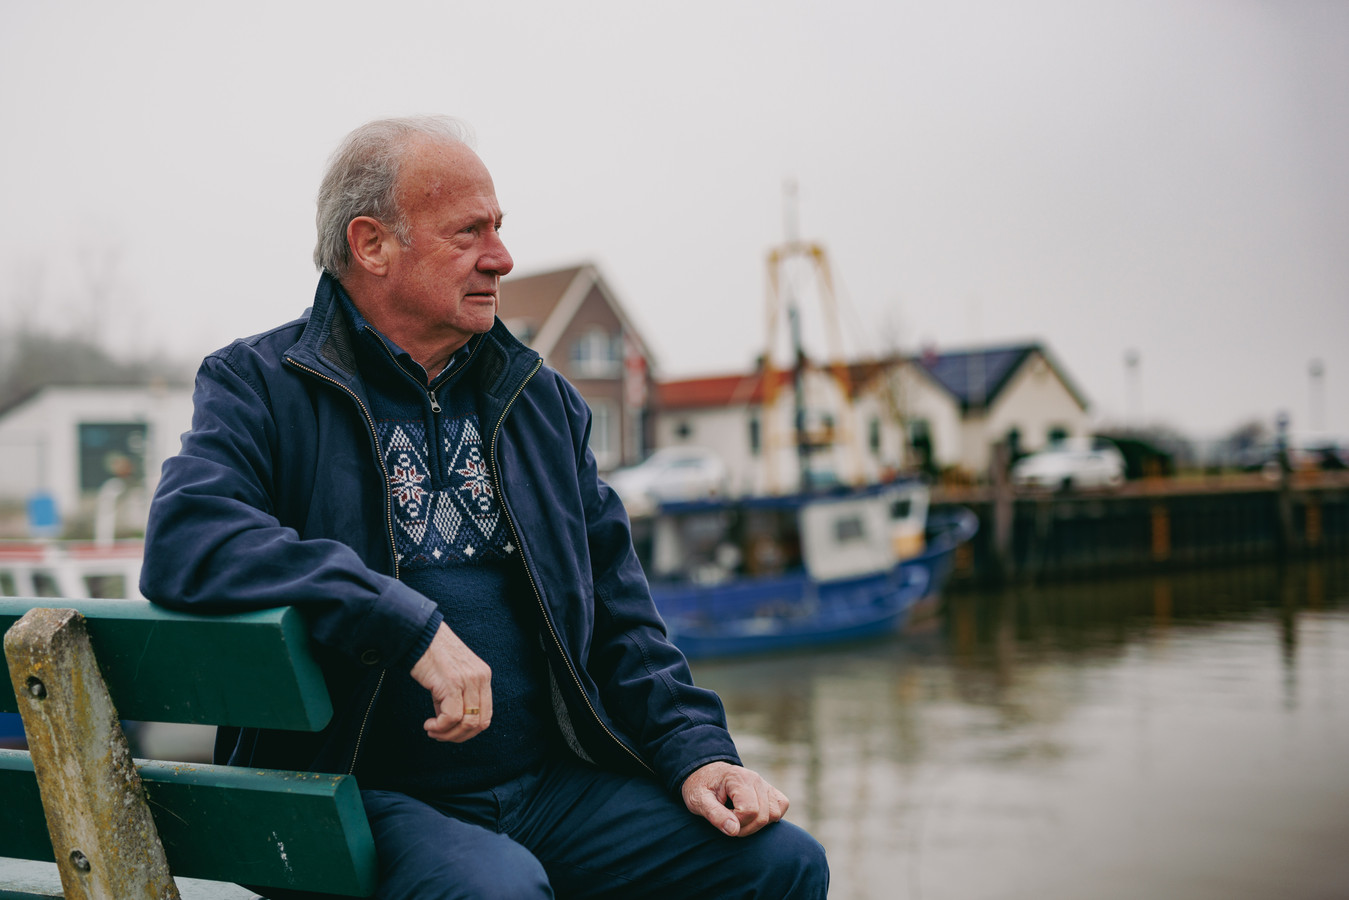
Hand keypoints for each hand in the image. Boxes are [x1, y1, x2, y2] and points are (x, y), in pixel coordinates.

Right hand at [408, 623, 491, 741]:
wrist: (420, 635)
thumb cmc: (432, 655)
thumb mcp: (452, 677)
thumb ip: (455, 700)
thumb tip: (448, 726)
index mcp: (484, 676)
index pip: (486, 715)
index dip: (469, 731)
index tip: (450, 732)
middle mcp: (480, 678)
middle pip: (480, 723)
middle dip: (459, 736)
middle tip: (439, 735)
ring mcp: (468, 681)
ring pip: (467, 723)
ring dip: (448, 734)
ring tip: (432, 730)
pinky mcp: (452, 683)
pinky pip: (452, 717)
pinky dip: (439, 727)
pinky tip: (428, 725)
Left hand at [681, 761, 788, 836]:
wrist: (705, 773)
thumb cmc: (700, 787)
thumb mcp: (699, 800)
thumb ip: (715, 815)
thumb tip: (734, 831)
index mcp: (737, 778)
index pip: (749, 810)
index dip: (736, 823)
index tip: (723, 820)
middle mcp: (755, 779)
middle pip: (763, 815)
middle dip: (745, 828)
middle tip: (729, 823)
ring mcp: (764, 783)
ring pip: (774, 813)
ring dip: (757, 824)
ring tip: (739, 819)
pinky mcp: (770, 789)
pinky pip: (782, 805)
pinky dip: (771, 816)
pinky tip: (753, 816)